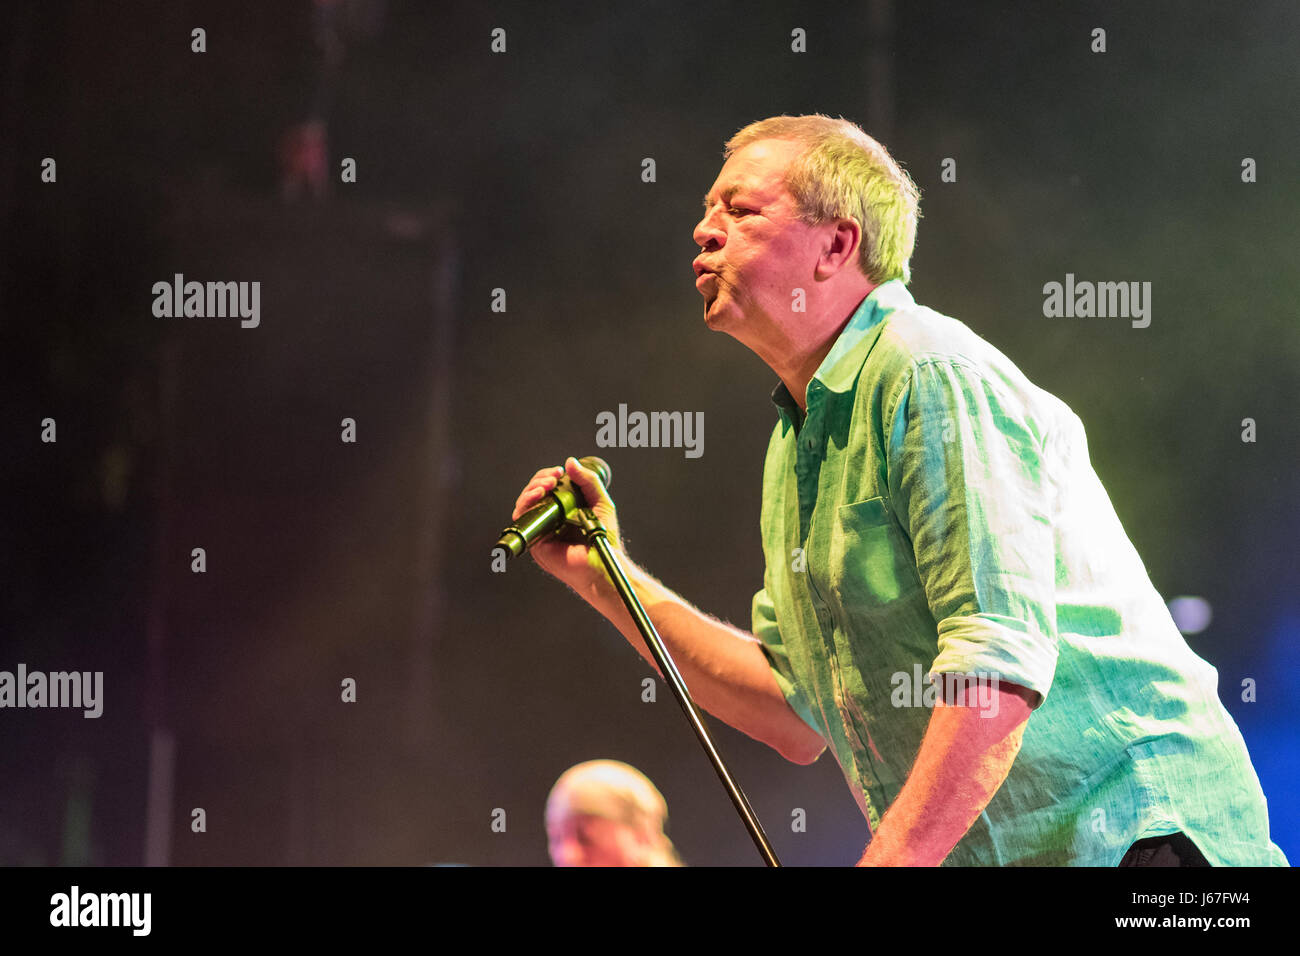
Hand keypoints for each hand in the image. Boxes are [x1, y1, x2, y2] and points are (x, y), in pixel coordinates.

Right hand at [510, 457, 622, 598]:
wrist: (602, 563)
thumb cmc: (603, 538)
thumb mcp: (601, 502)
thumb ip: (588, 481)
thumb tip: (570, 462)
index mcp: (561, 509)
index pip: (546, 487)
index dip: (548, 476)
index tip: (560, 471)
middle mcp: (548, 518)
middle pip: (532, 492)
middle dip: (540, 480)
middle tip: (554, 477)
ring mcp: (540, 530)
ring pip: (524, 503)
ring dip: (532, 489)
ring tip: (547, 485)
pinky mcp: (534, 541)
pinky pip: (523, 520)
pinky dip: (526, 504)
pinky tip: (538, 496)